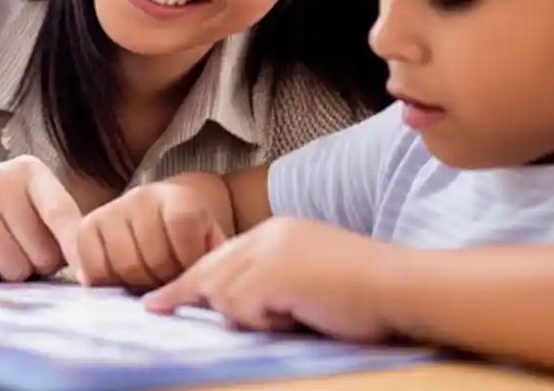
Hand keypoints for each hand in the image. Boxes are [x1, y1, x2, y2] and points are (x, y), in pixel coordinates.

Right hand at [0, 155, 81, 280]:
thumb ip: (55, 231)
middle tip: (5, 250)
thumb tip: (86, 270)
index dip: (77, 248)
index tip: (90, 277)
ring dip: (1, 274)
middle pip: (40, 254)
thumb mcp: (22, 212)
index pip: (62, 213)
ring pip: (11, 268)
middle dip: (30, 266)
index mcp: (27, 171)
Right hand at [74, 174, 228, 288]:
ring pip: (122, 267)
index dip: (188, 259)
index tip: (191, 270)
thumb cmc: (192, 235)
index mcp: (179, 198)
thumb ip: (211, 262)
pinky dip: (108, 282)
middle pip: (152, 257)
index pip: (182, 227)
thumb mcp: (210, 242)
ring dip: (138, 284)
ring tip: (149, 280)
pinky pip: (92, 267)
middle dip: (164, 280)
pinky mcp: (88, 226)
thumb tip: (204, 290)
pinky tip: (124, 280)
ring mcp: (112, 210)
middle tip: (169, 281)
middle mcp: (142, 197)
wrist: (168, 211)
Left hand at [142, 217, 403, 342]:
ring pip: (221, 292)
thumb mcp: (311, 283)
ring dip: (250, 317)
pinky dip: (262, 320)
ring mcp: (267, 249)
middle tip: (153, 307)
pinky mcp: (268, 271)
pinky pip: (240, 306)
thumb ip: (275, 285)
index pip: (222, 256)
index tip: (159, 299)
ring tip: (295, 314)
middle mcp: (268, 234)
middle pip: (210, 271)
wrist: (401, 287)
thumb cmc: (370, 296)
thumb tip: (240, 309)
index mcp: (280, 232)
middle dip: (183, 292)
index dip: (190, 280)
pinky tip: (297, 313)